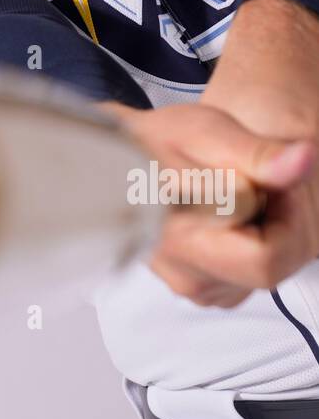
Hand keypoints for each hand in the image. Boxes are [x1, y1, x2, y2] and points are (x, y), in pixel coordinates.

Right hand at [105, 99, 317, 306]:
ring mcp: (194, 286)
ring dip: (265, 229)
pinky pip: (250, 274)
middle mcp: (184, 276)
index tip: (263, 175)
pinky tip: (227, 213)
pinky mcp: (202, 287)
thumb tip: (303, 162)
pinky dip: (251, 241)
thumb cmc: (153, 142)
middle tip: (251, 177)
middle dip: (277, 218)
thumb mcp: (205, 131)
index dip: (281, 210)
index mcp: (178, 244)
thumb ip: (255, 153)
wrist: (119, 157)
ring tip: (232, 191)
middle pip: (273, 266)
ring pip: (265, 270)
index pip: (267, 256)